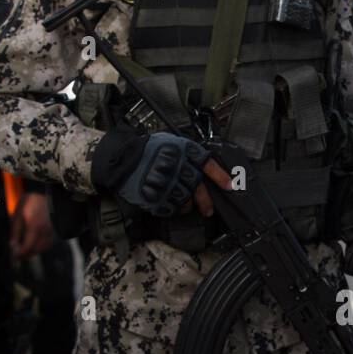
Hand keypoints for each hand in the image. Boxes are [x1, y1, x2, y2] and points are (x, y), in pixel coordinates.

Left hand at [10, 191, 55, 258]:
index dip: (20, 254)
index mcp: (34, 227)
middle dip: (25, 255)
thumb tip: (12, 245)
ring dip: (32, 251)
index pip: (27, 248)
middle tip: (17, 255)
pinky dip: (39, 247)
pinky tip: (34, 244)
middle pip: (35, 251)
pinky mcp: (56, 232)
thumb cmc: (33, 202)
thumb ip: (15, 229)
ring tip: (24, 250)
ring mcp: (52, 233)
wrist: (51, 195)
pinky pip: (47, 244)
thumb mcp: (19, 212)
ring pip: (41, 249)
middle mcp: (45, 232)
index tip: (14, 256)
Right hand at [92, 131, 231, 216]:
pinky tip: (170, 205)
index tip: (230, 186)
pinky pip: (170, 207)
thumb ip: (188, 154)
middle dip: (206, 201)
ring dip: (188, 206)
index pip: (207, 164)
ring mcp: (165, 182)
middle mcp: (176, 166)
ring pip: (185, 199)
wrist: (121, 159)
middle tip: (209, 210)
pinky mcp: (154, 196)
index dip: (220, 176)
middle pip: (197, 186)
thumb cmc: (148, 150)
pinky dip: (173, 209)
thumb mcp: (171, 143)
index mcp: (182, 151)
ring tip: (187, 207)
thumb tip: (207, 171)